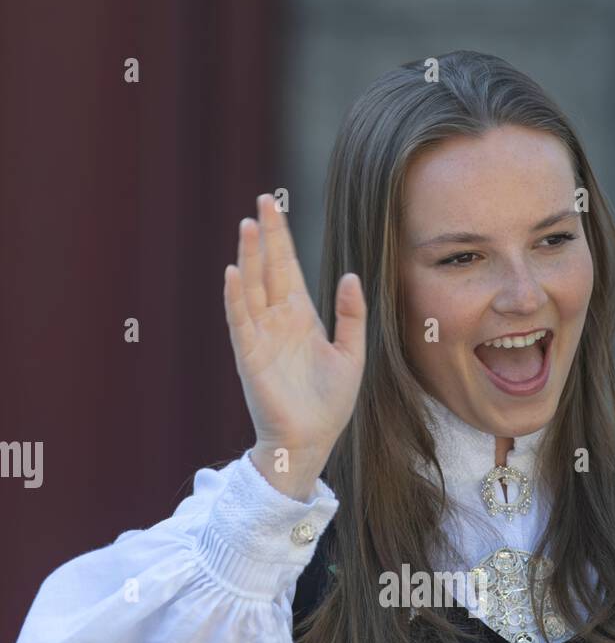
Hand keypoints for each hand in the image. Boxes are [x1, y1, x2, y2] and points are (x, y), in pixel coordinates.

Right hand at [223, 193, 366, 494]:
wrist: (311, 440)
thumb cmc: (329, 404)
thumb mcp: (351, 355)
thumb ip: (351, 316)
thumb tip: (351, 276)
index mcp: (301, 318)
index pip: (288, 269)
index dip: (282, 239)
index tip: (274, 207)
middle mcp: (277, 321)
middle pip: (269, 269)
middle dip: (265, 236)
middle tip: (261, 201)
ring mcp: (261, 337)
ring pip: (252, 288)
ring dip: (249, 257)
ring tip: (248, 226)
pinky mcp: (250, 356)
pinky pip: (240, 321)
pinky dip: (236, 297)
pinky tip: (234, 272)